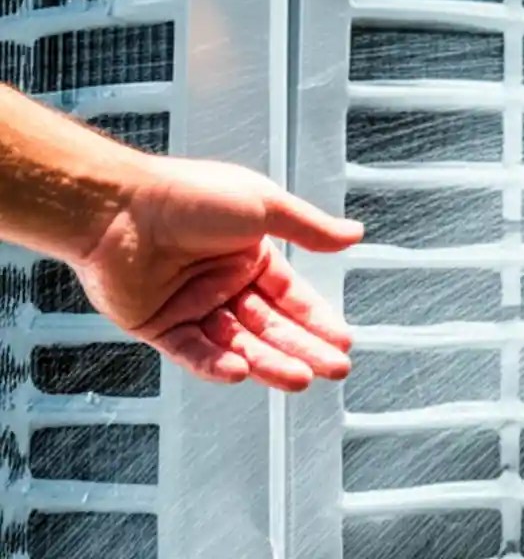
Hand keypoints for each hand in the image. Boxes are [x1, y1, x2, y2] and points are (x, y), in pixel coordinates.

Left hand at [73, 155, 363, 391]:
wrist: (117, 208)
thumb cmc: (189, 196)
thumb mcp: (264, 206)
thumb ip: (310, 228)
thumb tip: (354, 234)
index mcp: (249, 254)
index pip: (291, 296)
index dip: (317, 319)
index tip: (342, 341)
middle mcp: (222, 283)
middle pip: (271, 326)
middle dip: (304, 349)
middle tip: (334, 370)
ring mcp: (191, 306)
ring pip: (238, 344)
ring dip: (269, 362)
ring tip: (299, 379)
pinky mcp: (159, 326)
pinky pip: (194, 352)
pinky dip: (217, 365)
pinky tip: (242, 372)